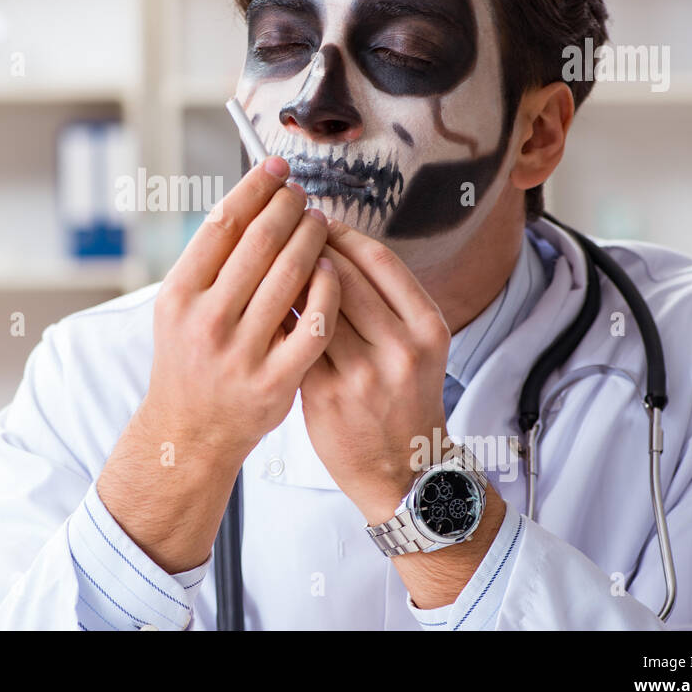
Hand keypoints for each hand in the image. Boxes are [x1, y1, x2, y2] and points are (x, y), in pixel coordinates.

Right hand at [96, 155, 339, 572]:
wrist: (190, 431)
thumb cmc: (189, 358)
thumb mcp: (179, 307)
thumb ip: (209, 261)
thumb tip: (249, 199)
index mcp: (179, 295)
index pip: (222, 223)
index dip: (254, 188)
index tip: (276, 168)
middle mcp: (207, 321)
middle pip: (260, 241)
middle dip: (289, 207)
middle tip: (303, 192)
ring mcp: (242, 353)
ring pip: (291, 274)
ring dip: (312, 237)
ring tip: (319, 221)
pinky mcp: (276, 380)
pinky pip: (316, 321)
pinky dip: (328, 287)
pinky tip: (333, 268)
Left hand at [298, 216, 450, 524]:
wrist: (402, 471)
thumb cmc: (403, 400)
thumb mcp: (419, 346)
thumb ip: (387, 301)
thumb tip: (335, 244)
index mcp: (427, 327)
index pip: (379, 260)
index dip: (344, 233)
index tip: (320, 221)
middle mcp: (400, 348)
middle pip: (345, 276)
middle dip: (309, 247)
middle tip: (284, 231)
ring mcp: (363, 374)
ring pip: (316, 306)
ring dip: (288, 277)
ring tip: (270, 260)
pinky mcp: (327, 396)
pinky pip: (297, 341)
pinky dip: (281, 316)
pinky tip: (264, 302)